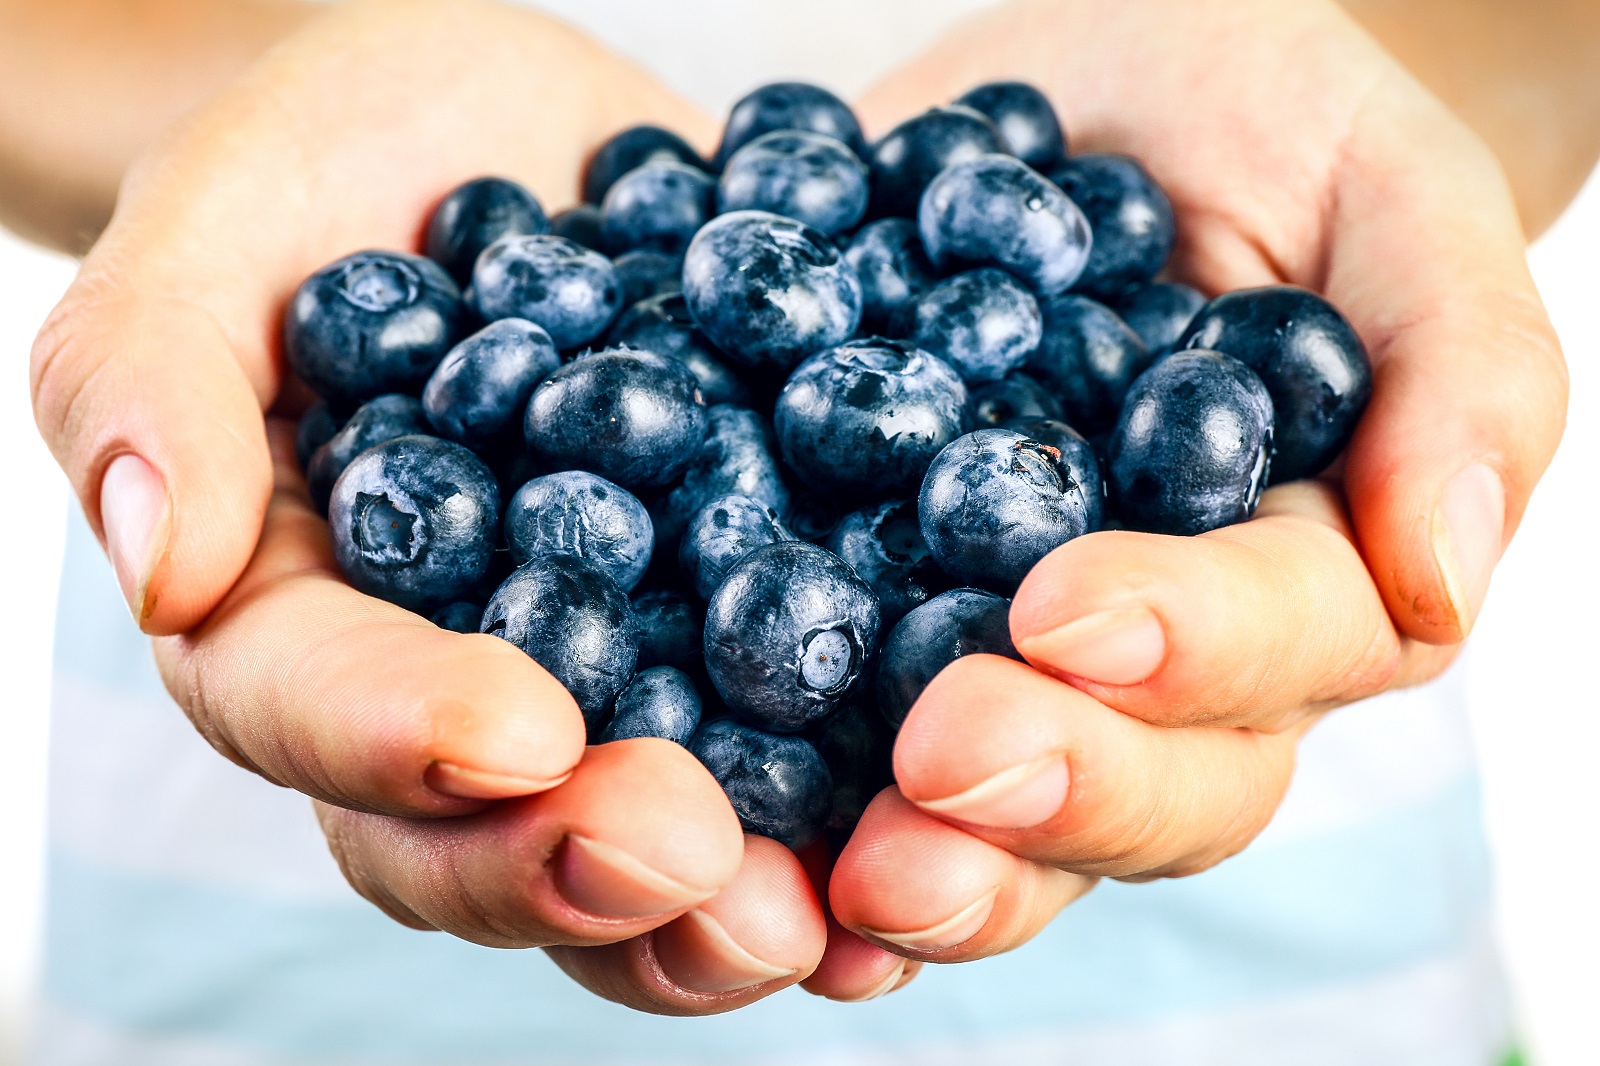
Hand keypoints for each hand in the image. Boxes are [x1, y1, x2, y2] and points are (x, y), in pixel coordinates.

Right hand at [28, 0, 901, 1011]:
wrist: (514, 142)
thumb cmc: (335, 162)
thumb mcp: (224, 217)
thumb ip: (151, 372)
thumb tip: (159, 563)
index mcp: (299, 612)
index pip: (313, 710)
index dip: (401, 739)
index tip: (516, 736)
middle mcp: (451, 684)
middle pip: (483, 834)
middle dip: (579, 867)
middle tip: (692, 863)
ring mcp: (608, 679)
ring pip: (639, 841)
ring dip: (726, 897)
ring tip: (824, 909)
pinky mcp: (737, 634)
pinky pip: (790, 742)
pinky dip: (856, 797)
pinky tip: (934, 814)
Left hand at [828, 0, 1565, 968]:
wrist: (1078, 101)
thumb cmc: (1268, 129)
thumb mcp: (1387, 190)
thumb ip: (1456, 368)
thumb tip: (1447, 573)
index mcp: (1306, 575)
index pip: (1281, 648)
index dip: (1189, 648)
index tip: (1071, 613)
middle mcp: (1162, 662)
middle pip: (1144, 786)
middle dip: (1051, 788)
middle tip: (941, 761)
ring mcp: (1004, 657)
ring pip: (995, 816)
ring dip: (928, 856)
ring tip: (844, 870)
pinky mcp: (866, 619)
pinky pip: (831, 736)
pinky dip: (784, 795)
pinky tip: (726, 821)